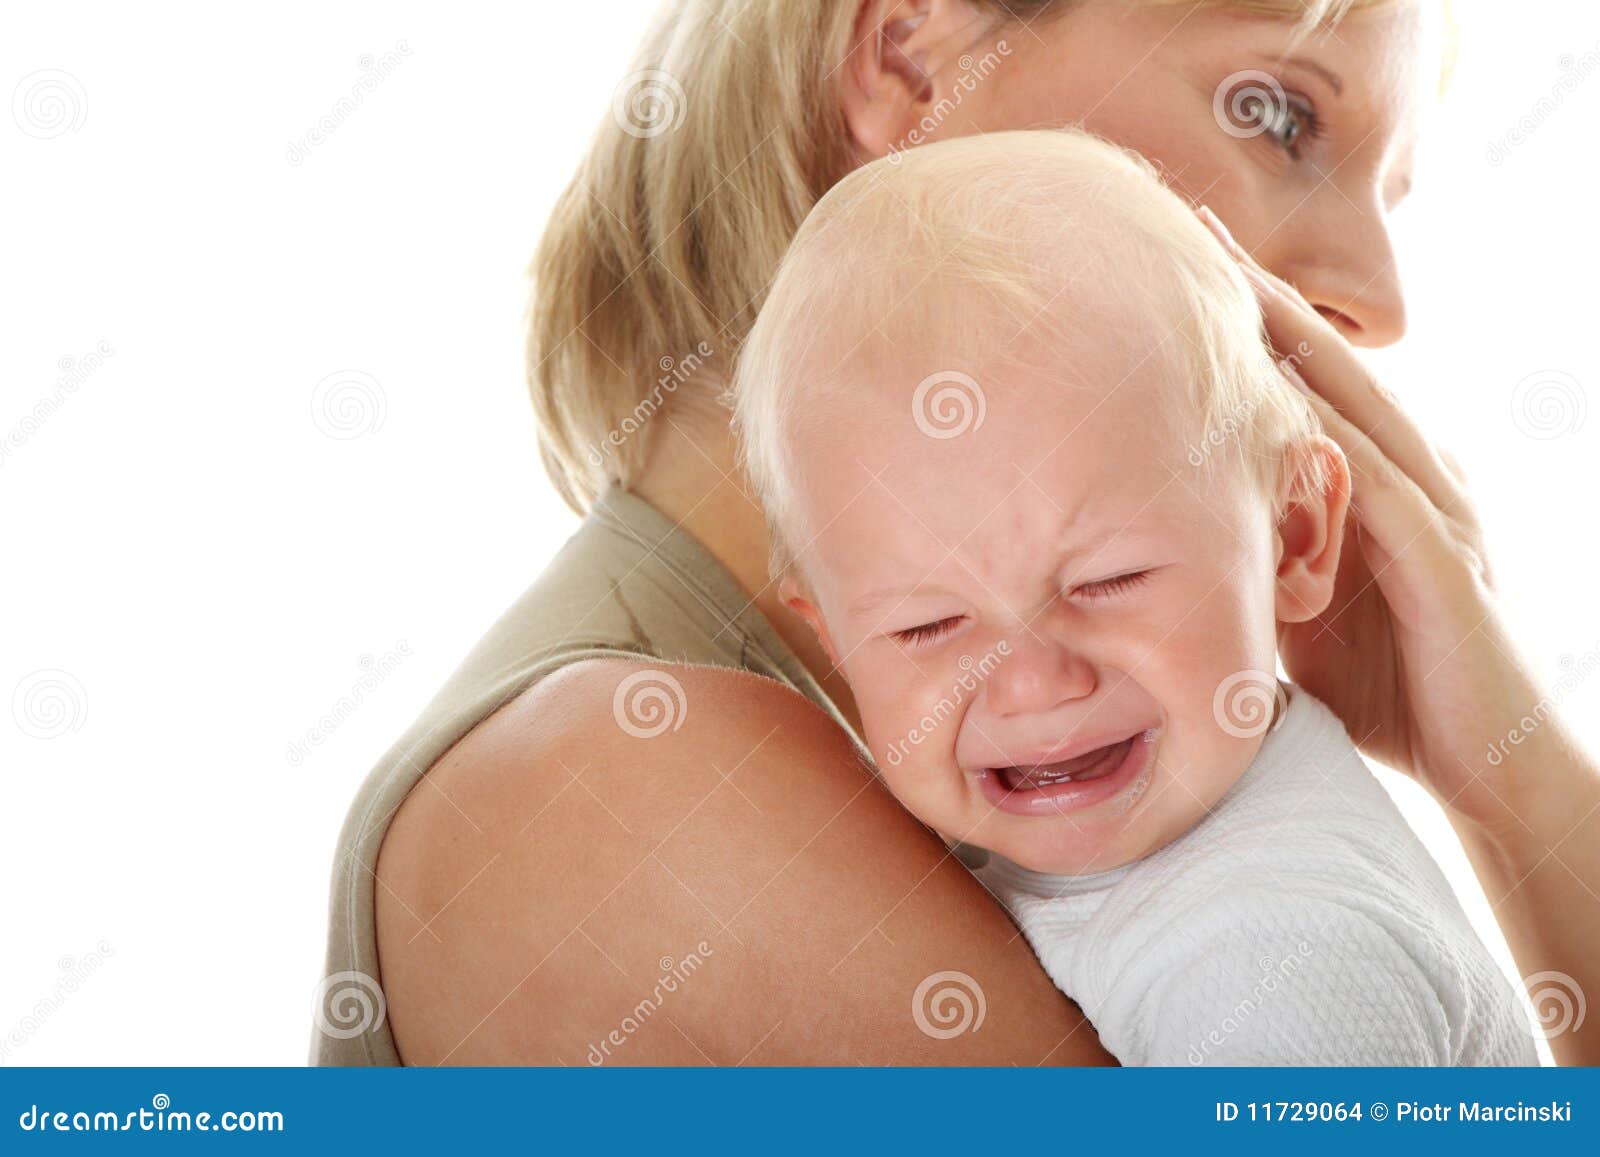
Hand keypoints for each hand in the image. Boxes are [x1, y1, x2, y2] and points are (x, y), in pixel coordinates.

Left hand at [1197, 205, 1556, 839]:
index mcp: (1378, 481)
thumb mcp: (1300, 608)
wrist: (1491, 769)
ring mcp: (1436, 511)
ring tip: (1226, 276)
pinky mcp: (1444, 564)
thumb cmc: (1391, 689)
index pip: (1306, 382)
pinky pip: (1380, 490)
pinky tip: (1281, 397)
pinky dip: (1331, 441)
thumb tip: (1164, 542)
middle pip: (1327, 366)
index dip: (1247, 321)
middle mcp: (1413, 475)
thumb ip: (1257, 556)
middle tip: (1193, 224)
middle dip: (1261, 295)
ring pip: (1355, 404)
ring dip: (1293, 338)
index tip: (1179, 263)